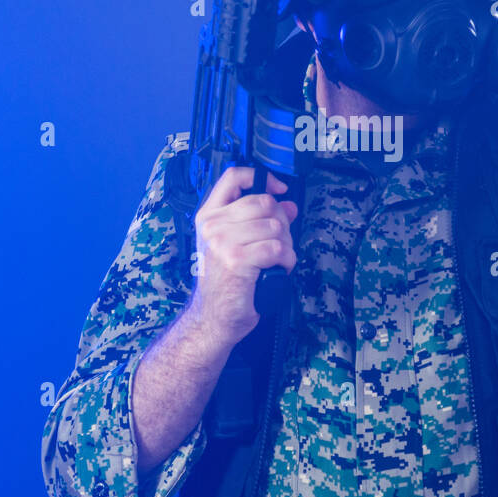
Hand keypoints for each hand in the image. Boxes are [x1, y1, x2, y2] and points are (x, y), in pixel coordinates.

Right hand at [188, 166, 297, 348]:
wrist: (213, 318)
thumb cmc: (226, 282)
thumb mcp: (236, 244)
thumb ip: (260, 220)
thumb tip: (289, 205)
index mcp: (208, 216)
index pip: (233, 177)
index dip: (262, 178)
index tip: (278, 189)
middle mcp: (212, 225)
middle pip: (264, 203)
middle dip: (281, 223)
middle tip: (278, 243)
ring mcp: (222, 242)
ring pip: (275, 227)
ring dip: (286, 245)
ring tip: (276, 260)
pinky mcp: (237, 260)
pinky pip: (278, 248)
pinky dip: (287, 261)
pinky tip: (279, 269)